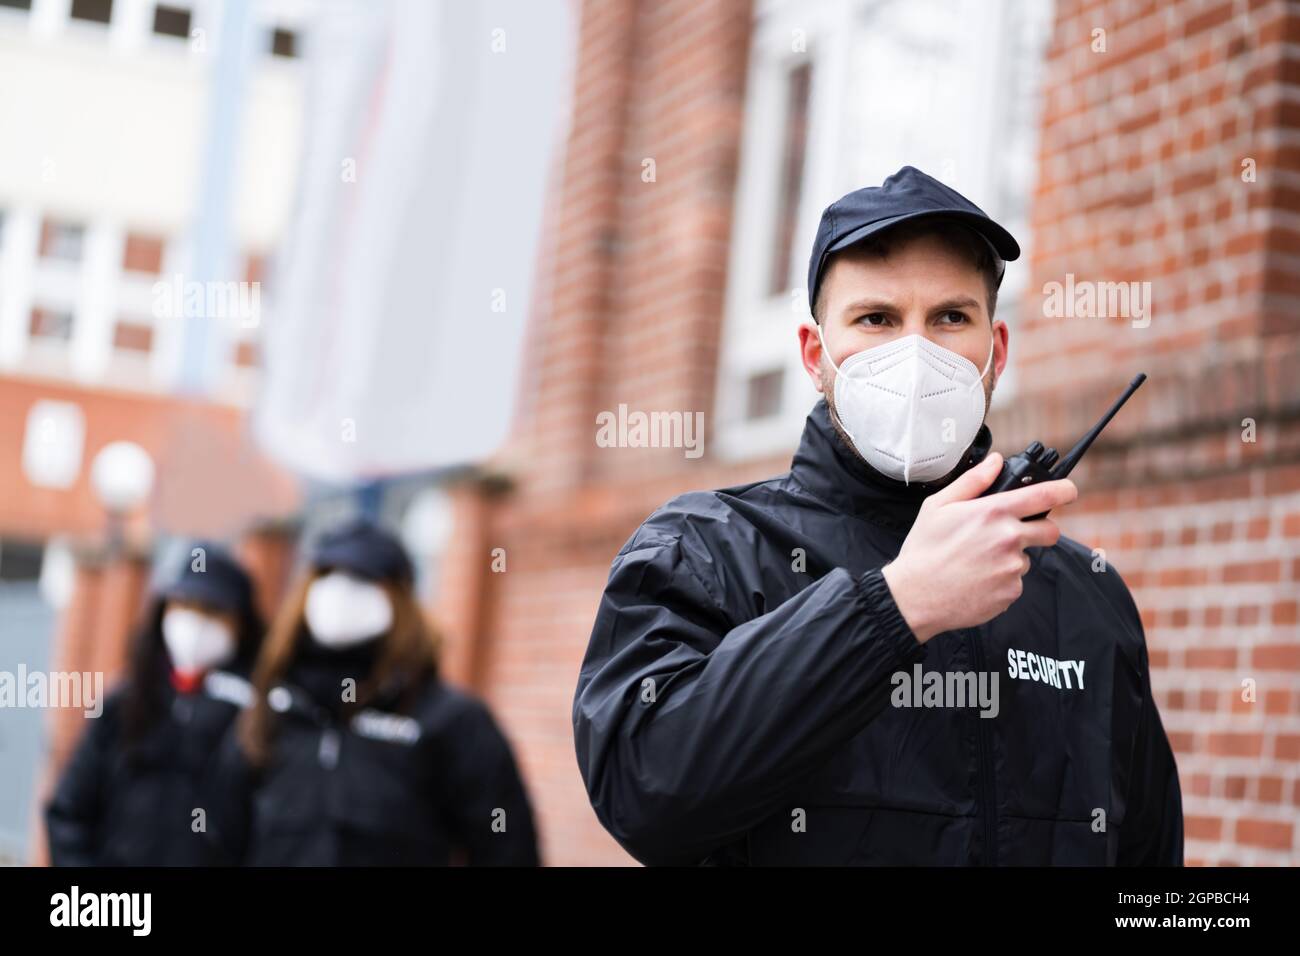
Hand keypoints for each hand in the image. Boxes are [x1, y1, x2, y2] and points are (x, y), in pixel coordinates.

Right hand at [881, 452, 1077, 642]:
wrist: (915, 597)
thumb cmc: (923, 550)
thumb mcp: (938, 506)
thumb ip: (973, 482)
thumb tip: (996, 462)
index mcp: (994, 513)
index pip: (1046, 495)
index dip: (1064, 490)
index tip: (1068, 491)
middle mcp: (1009, 539)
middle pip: (1050, 531)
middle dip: (1038, 529)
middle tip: (1009, 534)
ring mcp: (1012, 568)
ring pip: (1026, 558)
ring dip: (1010, 557)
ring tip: (977, 562)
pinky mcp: (1011, 592)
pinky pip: (1015, 581)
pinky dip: (1001, 580)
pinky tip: (976, 579)